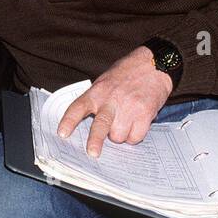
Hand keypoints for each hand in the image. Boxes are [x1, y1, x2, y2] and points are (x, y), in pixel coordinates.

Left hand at [57, 47, 172, 157]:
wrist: (154, 65)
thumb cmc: (127, 74)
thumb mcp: (105, 81)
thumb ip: (97, 100)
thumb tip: (89, 126)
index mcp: (98, 91)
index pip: (78, 107)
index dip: (69, 121)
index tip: (62, 133)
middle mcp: (112, 99)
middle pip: (100, 125)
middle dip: (95, 141)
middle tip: (92, 153)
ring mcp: (129, 107)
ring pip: (119, 136)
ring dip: (120, 135)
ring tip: (125, 122)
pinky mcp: (145, 113)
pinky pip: (136, 136)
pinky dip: (135, 135)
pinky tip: (137, 123)